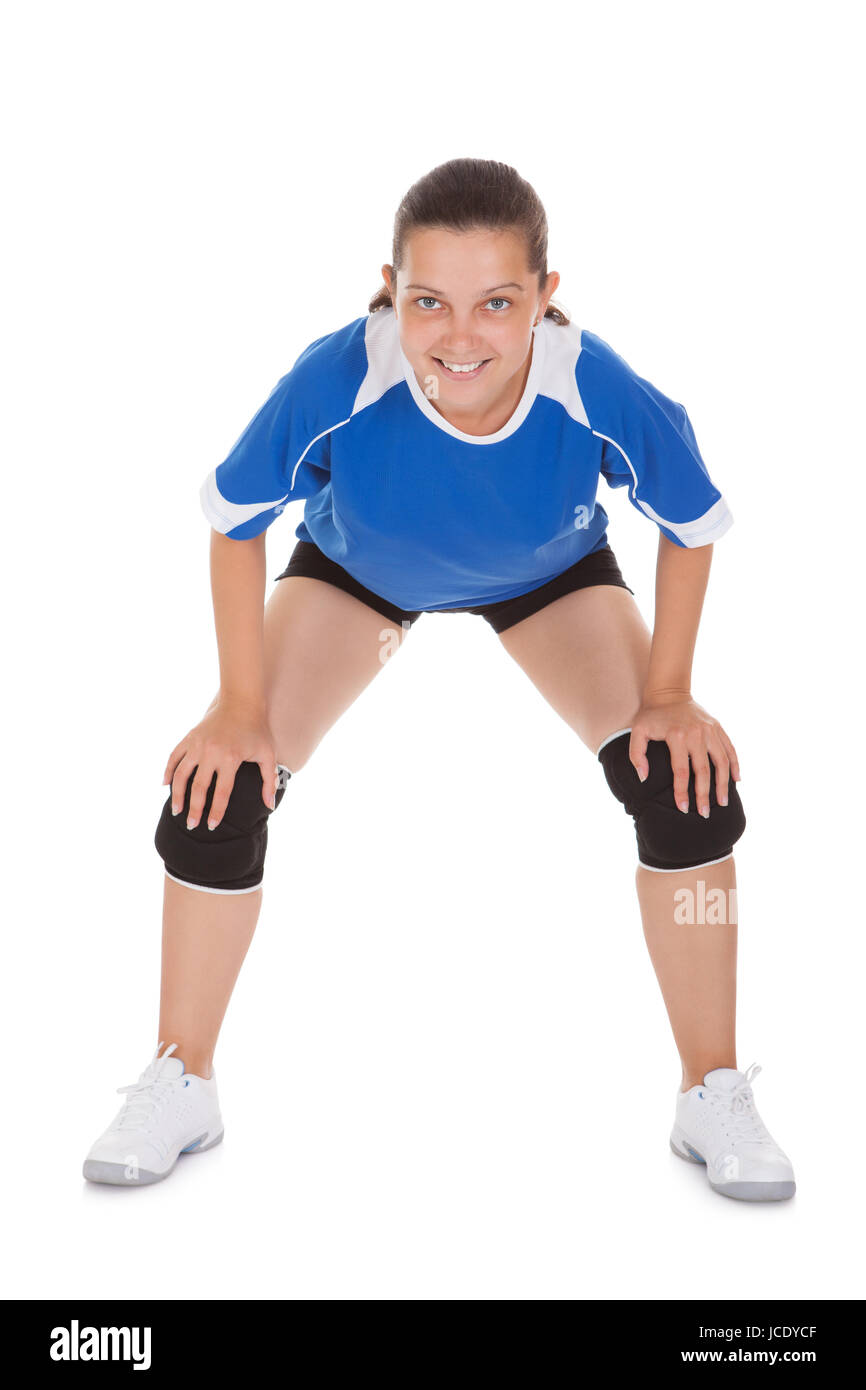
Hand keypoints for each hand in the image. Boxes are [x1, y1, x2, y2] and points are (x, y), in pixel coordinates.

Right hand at [162, 697, 278, 831]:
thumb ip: (269, 781)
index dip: (216, 811)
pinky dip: (168, 771)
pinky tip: (164, 785)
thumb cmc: (257, 729)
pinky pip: (174, 757)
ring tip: (176, 811)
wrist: (241, 701)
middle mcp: (210, 752)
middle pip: (198, 788)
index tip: (211, 826)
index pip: (221, 793)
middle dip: (194, 809)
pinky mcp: (189, 737)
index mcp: (230, 758)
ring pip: (181, 774)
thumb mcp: (268, 754)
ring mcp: (197, 745)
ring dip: (177, 794)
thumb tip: (270, 806)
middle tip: (191, 825)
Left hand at [629, 691, 740, 817]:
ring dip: (723, 784)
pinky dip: (735, 764)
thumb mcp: (638, 732)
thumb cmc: (651, 715)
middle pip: (703, 771)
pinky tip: (737, 780)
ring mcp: (710, 730)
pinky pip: (730, 748)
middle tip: (704, 814)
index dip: (682, 792)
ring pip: (722, 762)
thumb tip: (644, 778)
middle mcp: (696, 734)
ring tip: (723, 802)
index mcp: (677, 737)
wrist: (669, 691)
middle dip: (704, 795)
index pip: (681, 772)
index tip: (683, 809)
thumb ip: (637, 755)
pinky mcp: (718, 727)